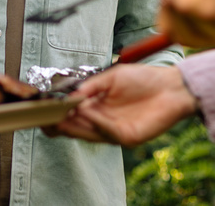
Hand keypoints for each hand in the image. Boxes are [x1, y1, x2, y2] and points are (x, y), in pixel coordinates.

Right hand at [46, 65, 197, 145]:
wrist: (171, 86)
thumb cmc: (144, 79)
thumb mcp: (112, 77)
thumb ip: (91, 86)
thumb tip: (70, 95)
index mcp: (96, 107)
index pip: (71, 115)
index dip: (57, 113)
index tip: (43, 107)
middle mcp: (102, 121)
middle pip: (75, 128)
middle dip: (59, 123)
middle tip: (45, 115)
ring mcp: (114, 131)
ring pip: (88, 133)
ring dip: (73, 124)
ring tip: (60, 113)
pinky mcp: (128, 137)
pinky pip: (107, 132)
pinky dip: (96, 122)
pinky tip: (86, 110)